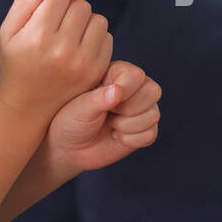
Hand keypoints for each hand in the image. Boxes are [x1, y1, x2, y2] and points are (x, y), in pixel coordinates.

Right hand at [0, 0, 112, 121]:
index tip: (44, 19)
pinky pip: (107, 38)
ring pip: (98, 19)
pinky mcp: (96, 71)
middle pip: (80, 6)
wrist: (28, 105)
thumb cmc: (17, 62)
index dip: (51, 4)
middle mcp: (62, 50)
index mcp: (38, 38)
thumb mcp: (8, 33)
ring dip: (86, 23)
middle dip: (69, 12)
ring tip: (70, 36)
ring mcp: (82, 62)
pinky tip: (80, 49)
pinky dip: (95, 38)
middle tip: (58, 28)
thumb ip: (22, 4)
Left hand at [43, 61, 160, 177]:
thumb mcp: (79, 108)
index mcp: (117, 73)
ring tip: (109, 125)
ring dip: (127, 126)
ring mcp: (141, 109)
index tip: (105, 102)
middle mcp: (133, 88)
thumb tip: (117, 91)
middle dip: (129, 109)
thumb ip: (98, 99)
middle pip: (153, 91)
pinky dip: (131, 140)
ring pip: (153, 114)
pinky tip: (116, 136)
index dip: (125, 91)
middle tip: (108, 113)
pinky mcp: (144, 130)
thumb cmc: (69, 120)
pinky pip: (150, 134)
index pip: (137, 75)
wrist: (68, 148)